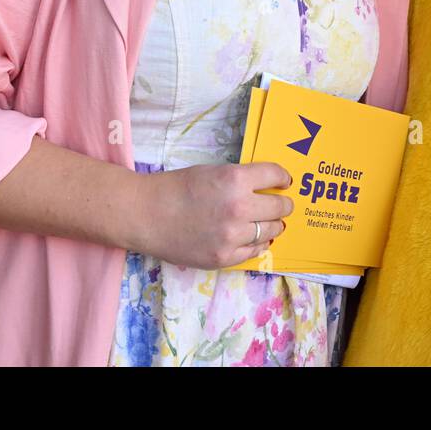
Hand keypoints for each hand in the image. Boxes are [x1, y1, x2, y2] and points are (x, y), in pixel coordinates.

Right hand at [133, 161, 294, 269]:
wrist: (145, 215)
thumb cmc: (177, 188)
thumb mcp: (213, 172)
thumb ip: (241, 180)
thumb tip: (267, 187)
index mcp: (235, 180)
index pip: (275, 176)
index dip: (283, 178)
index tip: (284, 181)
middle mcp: (239, 208)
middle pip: (280, 207)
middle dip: (283, 203)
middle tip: (283, 203)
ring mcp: (232, 236)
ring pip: (271, 231)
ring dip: (274, 225)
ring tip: (271, 222)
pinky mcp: (224, 257)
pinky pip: (255, 251)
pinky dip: (259, 243)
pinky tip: (255, 238)